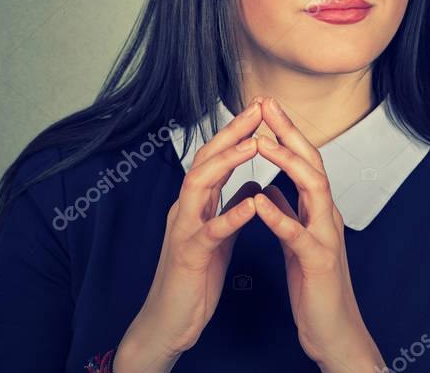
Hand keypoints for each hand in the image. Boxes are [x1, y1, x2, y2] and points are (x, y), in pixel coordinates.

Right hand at [114, 100, 263, 372]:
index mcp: (197, 204)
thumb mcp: (218, 237)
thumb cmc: (194, 278)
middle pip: (205, 159)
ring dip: (226, 162)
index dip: (236, 132)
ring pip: (199, 185)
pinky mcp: (189, 256)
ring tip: (253, 144)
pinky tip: (251, 204)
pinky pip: (209, 232)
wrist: (169, 320)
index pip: (216, 158)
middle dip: (231, 132)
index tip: (260, 110)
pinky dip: (230, 216)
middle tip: (256, 108)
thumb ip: (231, 208)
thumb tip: (251, 185)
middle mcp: (186, 209)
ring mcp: (184, 230)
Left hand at [251, 97, 386, 371]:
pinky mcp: (318, 262)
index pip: (303, 160)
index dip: (285, 131)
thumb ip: (288, 214)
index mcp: (317, 209)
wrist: (334, 330)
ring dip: (288, 163)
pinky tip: (260, 201)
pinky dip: (279, 216)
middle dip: (289, 131)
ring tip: (263, 143)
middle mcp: (326, 215)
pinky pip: (298, 235)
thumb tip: (271, 191)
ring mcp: (325, 237)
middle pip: (312, 162)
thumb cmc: (314, 286)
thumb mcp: (297, 242)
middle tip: (266, 104)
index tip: (264, 106)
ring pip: (314, 188)